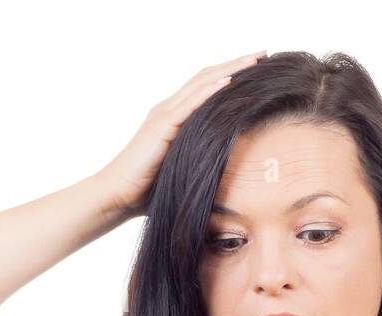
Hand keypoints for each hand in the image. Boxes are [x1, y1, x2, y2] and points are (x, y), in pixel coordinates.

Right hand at [94, 50, 266, 217]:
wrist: (117, 196)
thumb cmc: (148, 191)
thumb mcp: (183, 170)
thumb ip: (201, 162)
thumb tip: (230, 176)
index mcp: (174, 117)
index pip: (206, 87)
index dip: (231, 74)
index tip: (257, 67)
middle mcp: (168, 110)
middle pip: (207, 77)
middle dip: (236, 64)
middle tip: (263, 53)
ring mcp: (164, 116)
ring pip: (201, 84)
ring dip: (230, 70)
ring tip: (254, 60)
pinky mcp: (161, 127)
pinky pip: (189, 105)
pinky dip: (209, 91)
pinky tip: (228, 81)